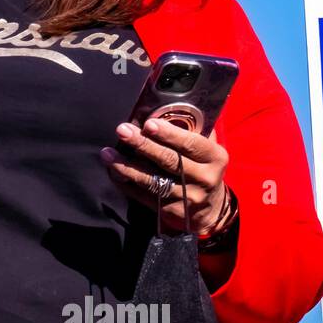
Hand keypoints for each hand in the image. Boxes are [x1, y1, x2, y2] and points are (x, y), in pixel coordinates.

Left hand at [99, 117, 230, 234]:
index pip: (191, 144)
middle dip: (143, 144)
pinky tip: (112, 171)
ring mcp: (187, 197)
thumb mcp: (206, 149)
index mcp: (215, 158)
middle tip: (122, 131)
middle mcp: (204, 178)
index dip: (169, 134)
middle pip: (169, 160)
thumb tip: (160, 112)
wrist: (209, 208)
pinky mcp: (170, 211)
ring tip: (107, 153)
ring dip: (126, 166)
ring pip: (152, 180)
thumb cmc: (202, 167)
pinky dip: (125, 183)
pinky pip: (143, 195)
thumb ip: (190, 131)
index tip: (148, 124)